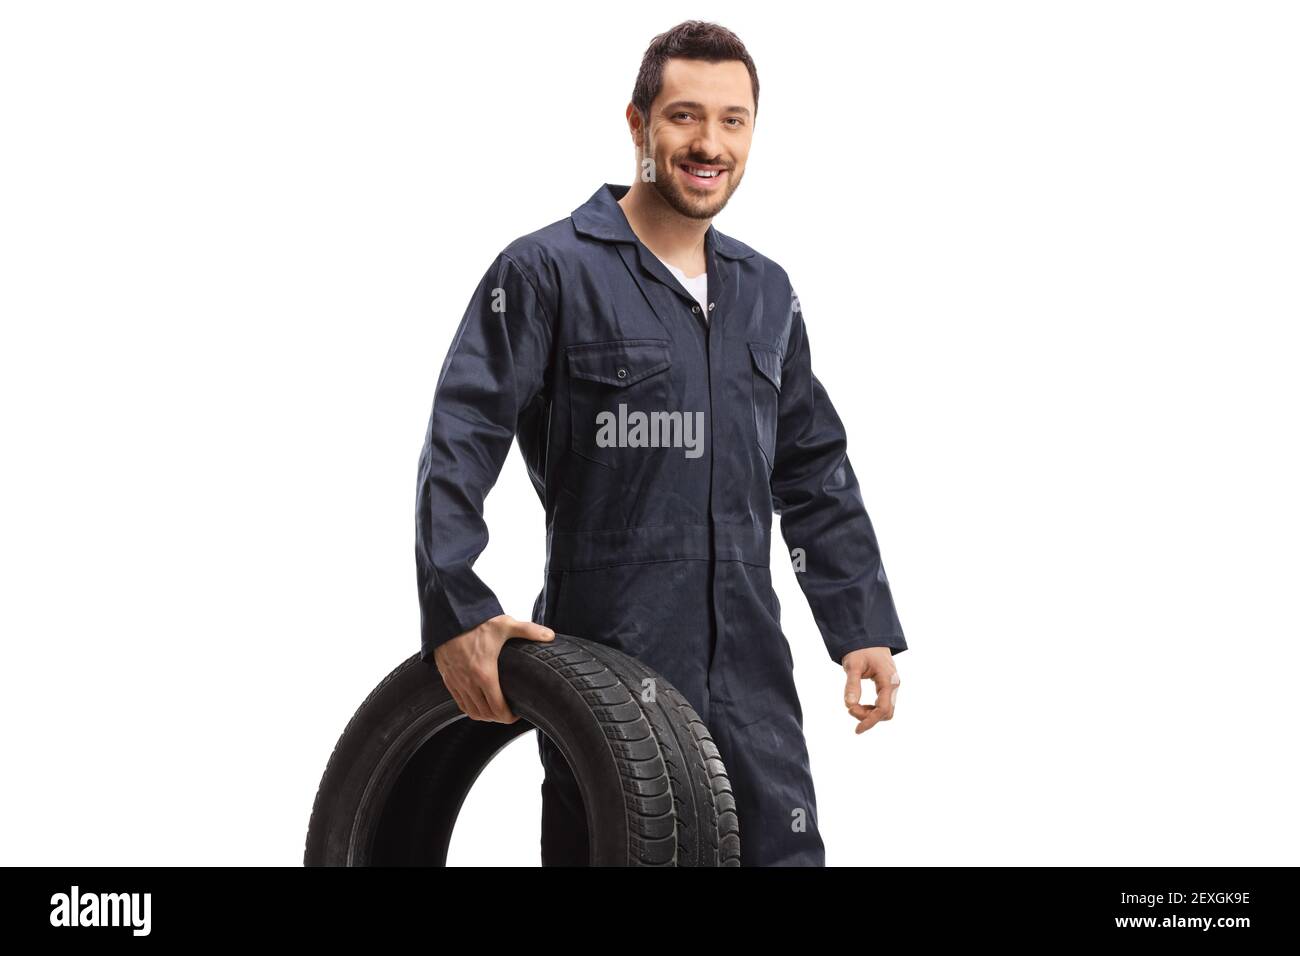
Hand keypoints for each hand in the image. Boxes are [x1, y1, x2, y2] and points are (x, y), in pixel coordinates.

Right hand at [434, 614, 554, 722]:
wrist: (449, 617)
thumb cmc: (477, 623)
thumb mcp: (505, 625)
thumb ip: (528, 630)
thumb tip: (550, 635)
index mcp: (484, 674)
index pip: (497, 709)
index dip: (509, 717)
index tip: (517, 714)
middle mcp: (469, 682)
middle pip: (485, 714)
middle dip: (499, 717)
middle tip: (509, 713)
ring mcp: (457, 682)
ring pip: (471, 712)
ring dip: (484, 715)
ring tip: (496, 711)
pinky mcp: (448, 679)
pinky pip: (459, 703)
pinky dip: (470, 708)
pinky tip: (479, 703)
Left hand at [841, 647, 899, 733]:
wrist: (868, 637)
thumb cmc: (860, 649)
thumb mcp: (853, 665)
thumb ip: (852, 685)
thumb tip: (848, 705)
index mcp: (888, 680)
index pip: (883, 709)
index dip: (869, 720)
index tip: (855, 725)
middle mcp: (893, 685)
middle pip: (886, 713)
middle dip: (868, 717)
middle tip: (850, 710)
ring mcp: (892, 686)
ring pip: (885, 710)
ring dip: (869, 714)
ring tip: (852, 707)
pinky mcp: (887, 686)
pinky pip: (882, 704)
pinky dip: (871, 708)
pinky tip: (859, 705)